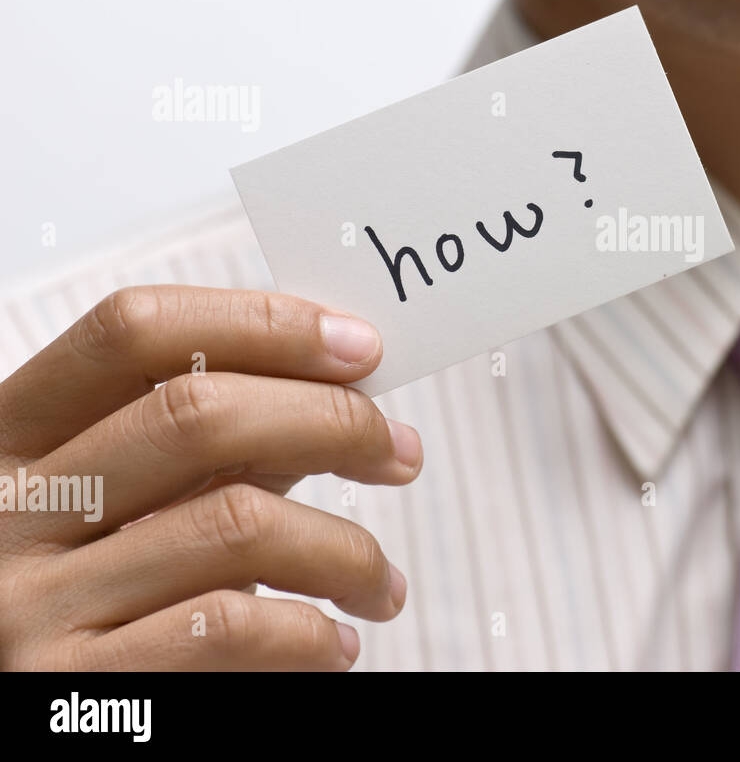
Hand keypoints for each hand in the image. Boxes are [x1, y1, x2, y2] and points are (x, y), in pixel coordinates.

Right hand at [0, 286, 421, 669]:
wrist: (49, 717)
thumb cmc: (108, 594)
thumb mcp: (135, 498)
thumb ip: (213, 438)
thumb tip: (344, 383)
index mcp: (15, 435)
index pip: (134, 330)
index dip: (263, 323)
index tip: (360, 347)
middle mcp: (8, 510)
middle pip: (196, 415)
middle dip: (331, 421)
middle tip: (400, 452)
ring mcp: (29, 604)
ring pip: (237, 526)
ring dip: (347, 551)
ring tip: (380, 586)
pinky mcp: (73, 691)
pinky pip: (230, 629)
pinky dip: (311, 635)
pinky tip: (333, 646)